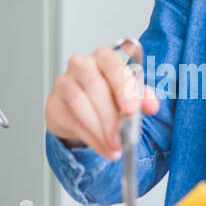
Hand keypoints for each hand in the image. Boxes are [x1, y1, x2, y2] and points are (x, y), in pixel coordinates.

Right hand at [45, 46, 159, 160]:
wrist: (85, 114)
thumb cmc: (110, 98)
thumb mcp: (131, 96)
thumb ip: (143, 98)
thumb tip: (151, 105)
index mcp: (104, 57)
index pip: (113, 65)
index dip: (123, 87)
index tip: (131, 110)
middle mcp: (82, 65)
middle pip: (95, 86)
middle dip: (111, 117)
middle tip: (122, 138)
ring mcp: (64, 83)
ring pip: (80, 104)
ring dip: (99, 130)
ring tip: (114, 148)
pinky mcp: (54, 104)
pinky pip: (71, 121)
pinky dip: (90, 138)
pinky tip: (102, 147)